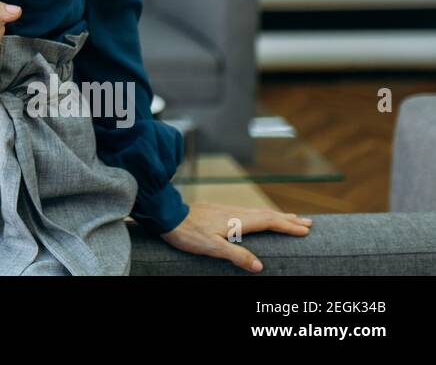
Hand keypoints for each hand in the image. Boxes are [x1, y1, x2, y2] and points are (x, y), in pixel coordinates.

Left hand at [160, 202, 313, 271]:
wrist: (166, 215)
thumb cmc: (187, 233)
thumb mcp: (212, 248)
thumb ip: (237, 255)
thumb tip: (260, 266)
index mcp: (237, 221)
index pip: (269, 222)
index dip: (288, 226)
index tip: (306, 230)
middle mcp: (235, 212)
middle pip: (268, 214)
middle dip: (289, 219)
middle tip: (309, 223)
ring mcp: (227, 209)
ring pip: (258, 211)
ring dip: (277, 215)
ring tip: (291, 218)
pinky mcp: (219, 210)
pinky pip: (248, 211)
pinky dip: (262, 214)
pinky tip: (259, 218)